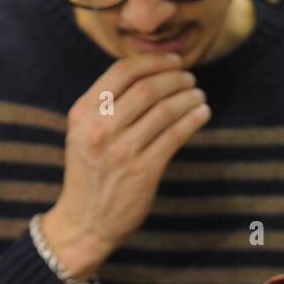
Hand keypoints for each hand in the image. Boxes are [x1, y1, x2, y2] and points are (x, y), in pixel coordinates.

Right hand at [41, 54, 211, 278]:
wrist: (86, 222)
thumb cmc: (89, 175)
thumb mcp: (82, 134)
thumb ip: (104, 106)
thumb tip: (146, 75)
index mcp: (82, 113)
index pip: (121, 71)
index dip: (152, 61)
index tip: (172, 62)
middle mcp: (100, 129)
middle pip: (146, 88)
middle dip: (175, 78)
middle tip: (190, 78)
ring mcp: (122, 151)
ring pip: (164, 110)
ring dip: (188, 97)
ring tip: (198, 95)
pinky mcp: (143, 171)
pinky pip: (175, 136)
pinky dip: (193, 120)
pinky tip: (202, 113)